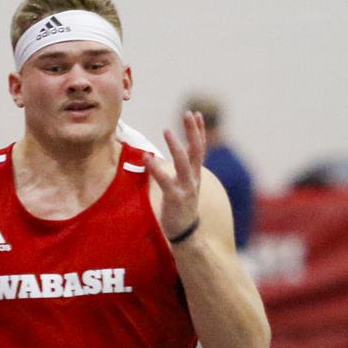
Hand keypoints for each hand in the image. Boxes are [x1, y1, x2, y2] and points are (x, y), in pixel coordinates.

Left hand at [148, 109, 206, 240]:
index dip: (199, 132)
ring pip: (183, 163)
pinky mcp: (175, 198)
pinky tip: (147, 158)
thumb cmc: (182, 208)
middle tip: (188, 113)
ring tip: (167, 130)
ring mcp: (186, 188)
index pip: (200, 149)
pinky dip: (156, 168)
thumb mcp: (186, 186)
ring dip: (175, 145)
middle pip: (196, 151)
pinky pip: (166, 181)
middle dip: (193, 131)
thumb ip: (183, 171)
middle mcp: (194, 179)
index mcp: (196, 175)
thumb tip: (177, 157)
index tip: (197, 114)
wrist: (186, 233)